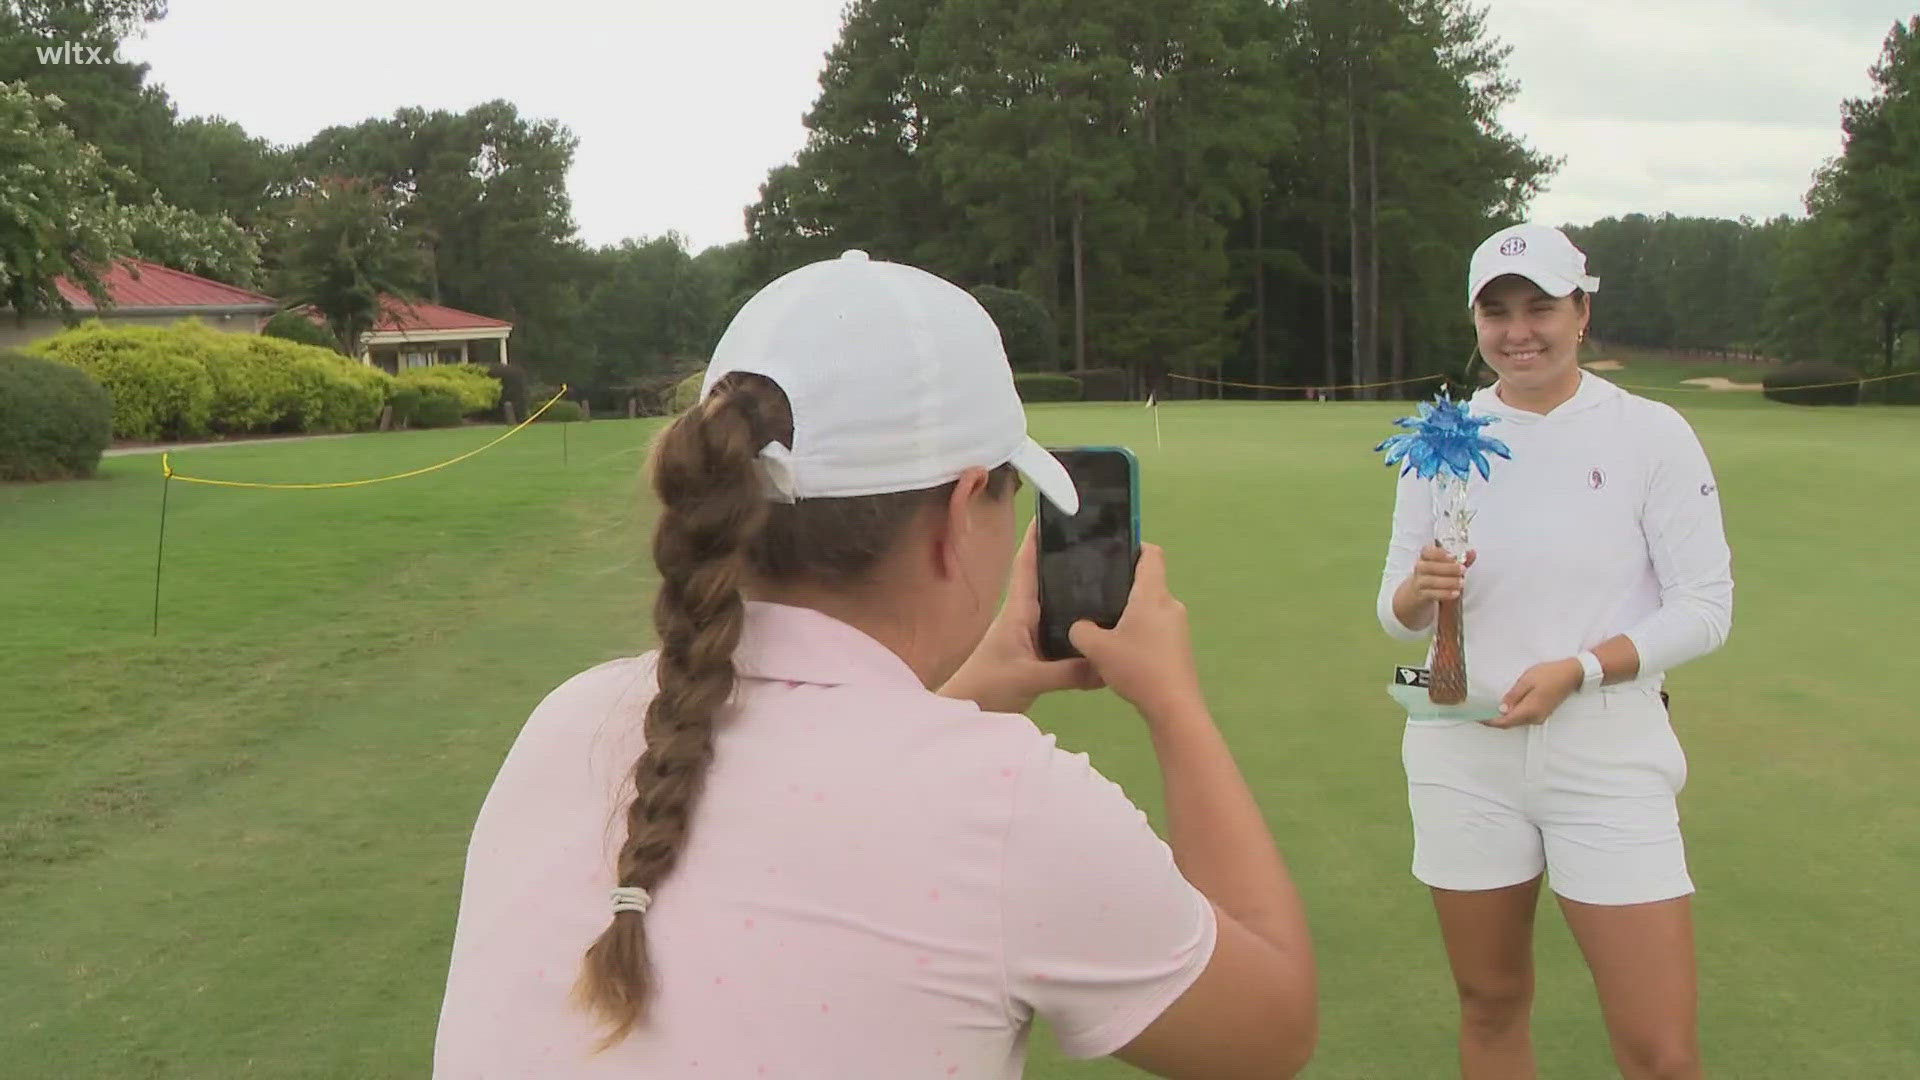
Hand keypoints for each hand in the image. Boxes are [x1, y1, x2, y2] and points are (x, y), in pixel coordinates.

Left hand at [940, 520, 1101, 713]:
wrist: (973, 710)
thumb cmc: (990, 686)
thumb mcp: (1030, 677)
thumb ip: (1069, 672)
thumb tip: (1109, 664)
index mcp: (1020, 609)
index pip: (1028, 563)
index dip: (1038, 536)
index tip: (1055, 511)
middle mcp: (1027, 614)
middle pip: (1049, 577)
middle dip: (1069, 557)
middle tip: (1102, 540)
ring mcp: (1033, 631)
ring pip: (1059, 601)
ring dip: (1078, 588)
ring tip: (1112, 574)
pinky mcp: (1039, 649)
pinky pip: (1064, 626)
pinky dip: (1081, 620)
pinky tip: (1104, 622)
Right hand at [1066, 544, 1204, 720]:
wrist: (1173, 706)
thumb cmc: (1137, 667)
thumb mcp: (1097, 648)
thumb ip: (1081, 631)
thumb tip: (1081, 626)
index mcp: (1152, 594)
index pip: (1152, 554)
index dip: (1135, 546)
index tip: (1114, 551)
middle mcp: (1170, 604)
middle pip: (1149, 583)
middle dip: (1124, 587)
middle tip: (1097, 595)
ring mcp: (1178, 627)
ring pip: (1150, 610)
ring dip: (1131, 614)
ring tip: (1104, 627)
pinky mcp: (1179, 647)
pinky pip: (1156, 630)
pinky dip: (1139, 634)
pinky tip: (1121, 652)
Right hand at [1408, 543, 1475, 604]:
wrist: (1417, 597)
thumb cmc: (1433, 579)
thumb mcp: (1446, 569)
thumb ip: (1459, 561)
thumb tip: (1471, 553)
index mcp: (1425, 559)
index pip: (1426, 551)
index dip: (1438, 553)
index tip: (1453, 556)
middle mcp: (1420, 570)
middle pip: (1428, 566)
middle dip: (1447, 568)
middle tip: (1463, 569)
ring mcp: (1418, 583)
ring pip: (1429, 580)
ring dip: (1447, 581)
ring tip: (1461, 583)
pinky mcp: (1420, 596)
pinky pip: (1430, 594)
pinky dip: (1444, 593)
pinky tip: (1455, 593)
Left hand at [1484, 658, 1582, 728]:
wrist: (1572, 674)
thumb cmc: (1550, 674)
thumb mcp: (1527, 681)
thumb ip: (1513, 696)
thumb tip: (1501, 709)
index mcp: (1530, 710)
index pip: (1505, 721)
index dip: (1489, 721)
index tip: (1477, 718)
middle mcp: (1535, 718)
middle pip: (1509, 724)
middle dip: (1493, 720)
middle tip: (1478, 713)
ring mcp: (1539, 717)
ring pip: (1516, 721)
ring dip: (1502, 718)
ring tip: (1488, 710)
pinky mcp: (1542, 713)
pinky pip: (1523, 717)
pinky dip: (1512, 714)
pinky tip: (1504, 707)